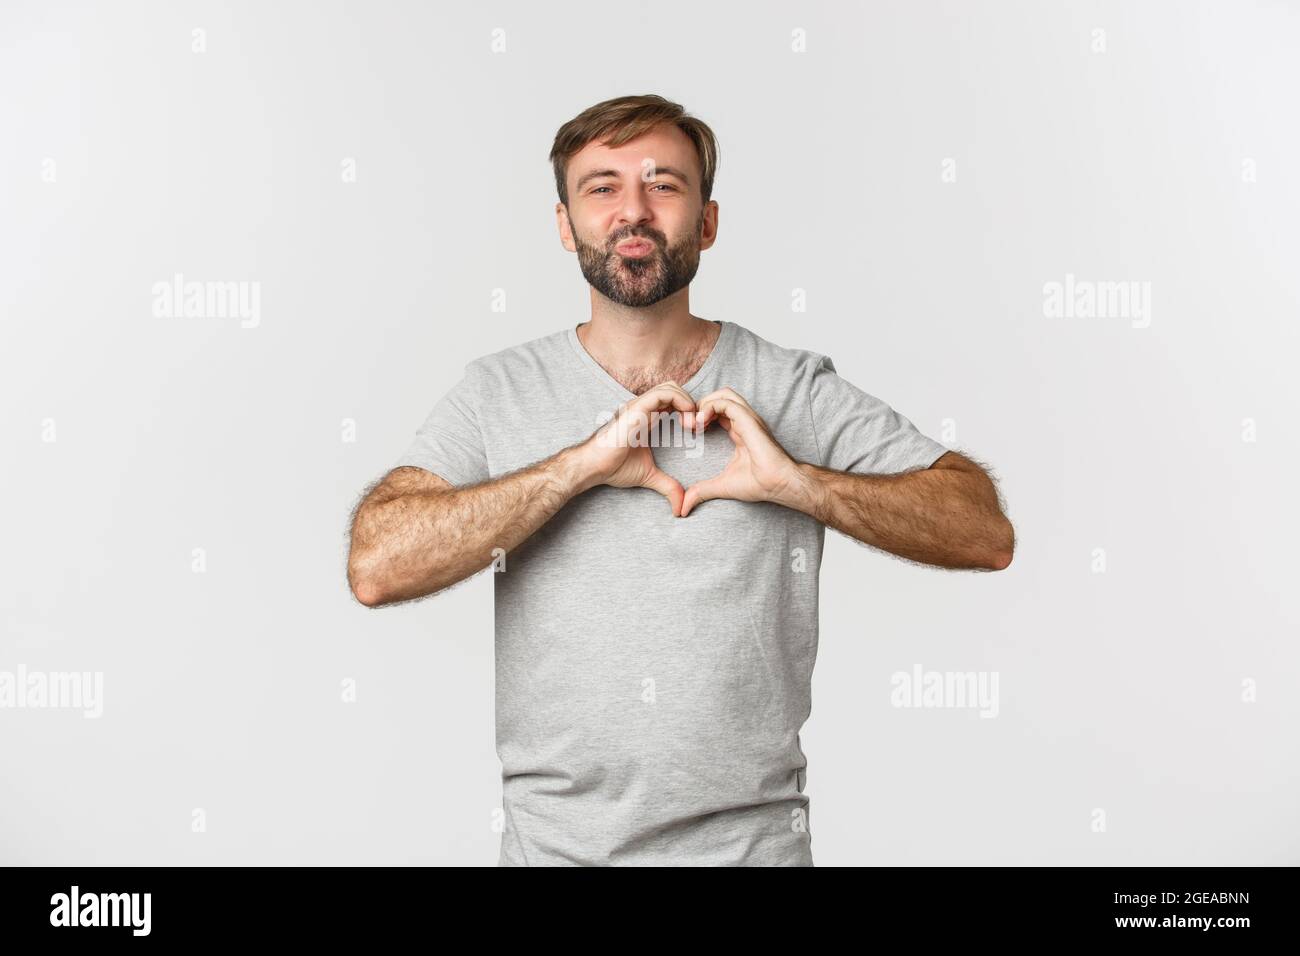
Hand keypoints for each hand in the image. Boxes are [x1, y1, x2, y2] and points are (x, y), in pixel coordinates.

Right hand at [577, 381, 699, 515]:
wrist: (594, 466)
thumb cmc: (614, 467)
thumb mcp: (649, 476)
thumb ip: (668, 486)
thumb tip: (680, 507)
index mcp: (647, 417)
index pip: (672, 400)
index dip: (689, 410)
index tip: (696, 431)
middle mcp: (644, 407)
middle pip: (674, 388)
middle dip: (691, 404)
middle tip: (697, 427)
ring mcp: (639, 405)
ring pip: (671, 387)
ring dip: (688, 402)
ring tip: (692, 425)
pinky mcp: (636, 408)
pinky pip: (663, 394)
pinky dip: (680, 402)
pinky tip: (685, 422)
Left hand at [680, 388, 801, 517]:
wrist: (779, 484)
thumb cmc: (760, 483)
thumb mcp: (722, 486)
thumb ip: (702, 491)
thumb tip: (683, 507)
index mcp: (739, 431)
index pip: (717, 410)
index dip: (700, 416)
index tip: (689, 432)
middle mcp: (744, 421)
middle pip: (720, 396)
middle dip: (700, 405)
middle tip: (688, 425)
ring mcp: (748, 419)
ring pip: (723, 394)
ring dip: (704, 403)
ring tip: (694, 423)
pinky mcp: (749, 420)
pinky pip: (726, 402)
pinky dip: (709, 408)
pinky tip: (700, 424)